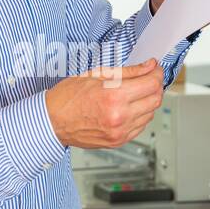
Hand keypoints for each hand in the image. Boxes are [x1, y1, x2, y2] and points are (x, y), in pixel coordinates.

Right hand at [45, 59, 163, 148]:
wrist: (52, 121)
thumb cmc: (67, 98)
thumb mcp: (97, 75)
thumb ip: (128, 71)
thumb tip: (148, 67)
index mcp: (114, 97)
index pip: (152, 84)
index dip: (157, 73)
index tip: (154, 68)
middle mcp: (120, 116)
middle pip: (155, 99)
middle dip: (155, 86)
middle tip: (148, 78)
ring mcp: (120, 132)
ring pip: (150, 114)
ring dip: (148, 101)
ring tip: (135, 93)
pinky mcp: (118, 141)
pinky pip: (141, 127)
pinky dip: (140, 115)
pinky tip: (129, 107)